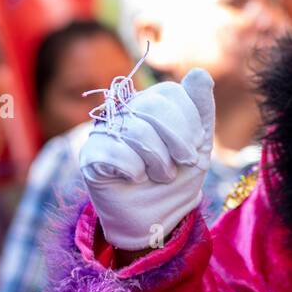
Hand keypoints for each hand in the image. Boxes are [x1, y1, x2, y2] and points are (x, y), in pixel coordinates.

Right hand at [80, 68, 214, 250]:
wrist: (155, 219)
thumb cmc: (177, 180)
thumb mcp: (199, 145)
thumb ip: (201, 108)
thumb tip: (199, 72)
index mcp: (152, 104)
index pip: (169, 92)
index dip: (187, 121)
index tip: (195, 148)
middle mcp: (126, 112)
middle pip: (152, 106)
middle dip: (176, 140)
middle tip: (181, 164)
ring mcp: (106, 131)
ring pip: (136, 130)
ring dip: (158, 160)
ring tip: (160, 175)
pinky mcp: (90, 155)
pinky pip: (115, 151)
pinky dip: (135, 169)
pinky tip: (136, 178)